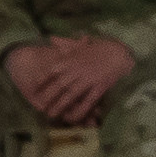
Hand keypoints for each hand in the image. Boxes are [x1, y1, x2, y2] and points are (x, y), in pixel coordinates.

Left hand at [6, 34, 136, 126]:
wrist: (121, 53)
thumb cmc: (103, 48)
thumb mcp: (82, 44)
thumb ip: (66, 44)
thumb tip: (52, 39)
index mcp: (72, 59)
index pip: (52, 70)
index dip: (42, 80)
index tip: (34, 88)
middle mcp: (77, 70)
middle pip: (59, 85)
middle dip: (48, 96)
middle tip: (39, 107)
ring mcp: (88, 79)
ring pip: (71, 95)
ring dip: (60, 106)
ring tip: (51, 115)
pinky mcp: (99, 87)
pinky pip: (88, 101)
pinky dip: (80, 110)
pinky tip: (73, 118)